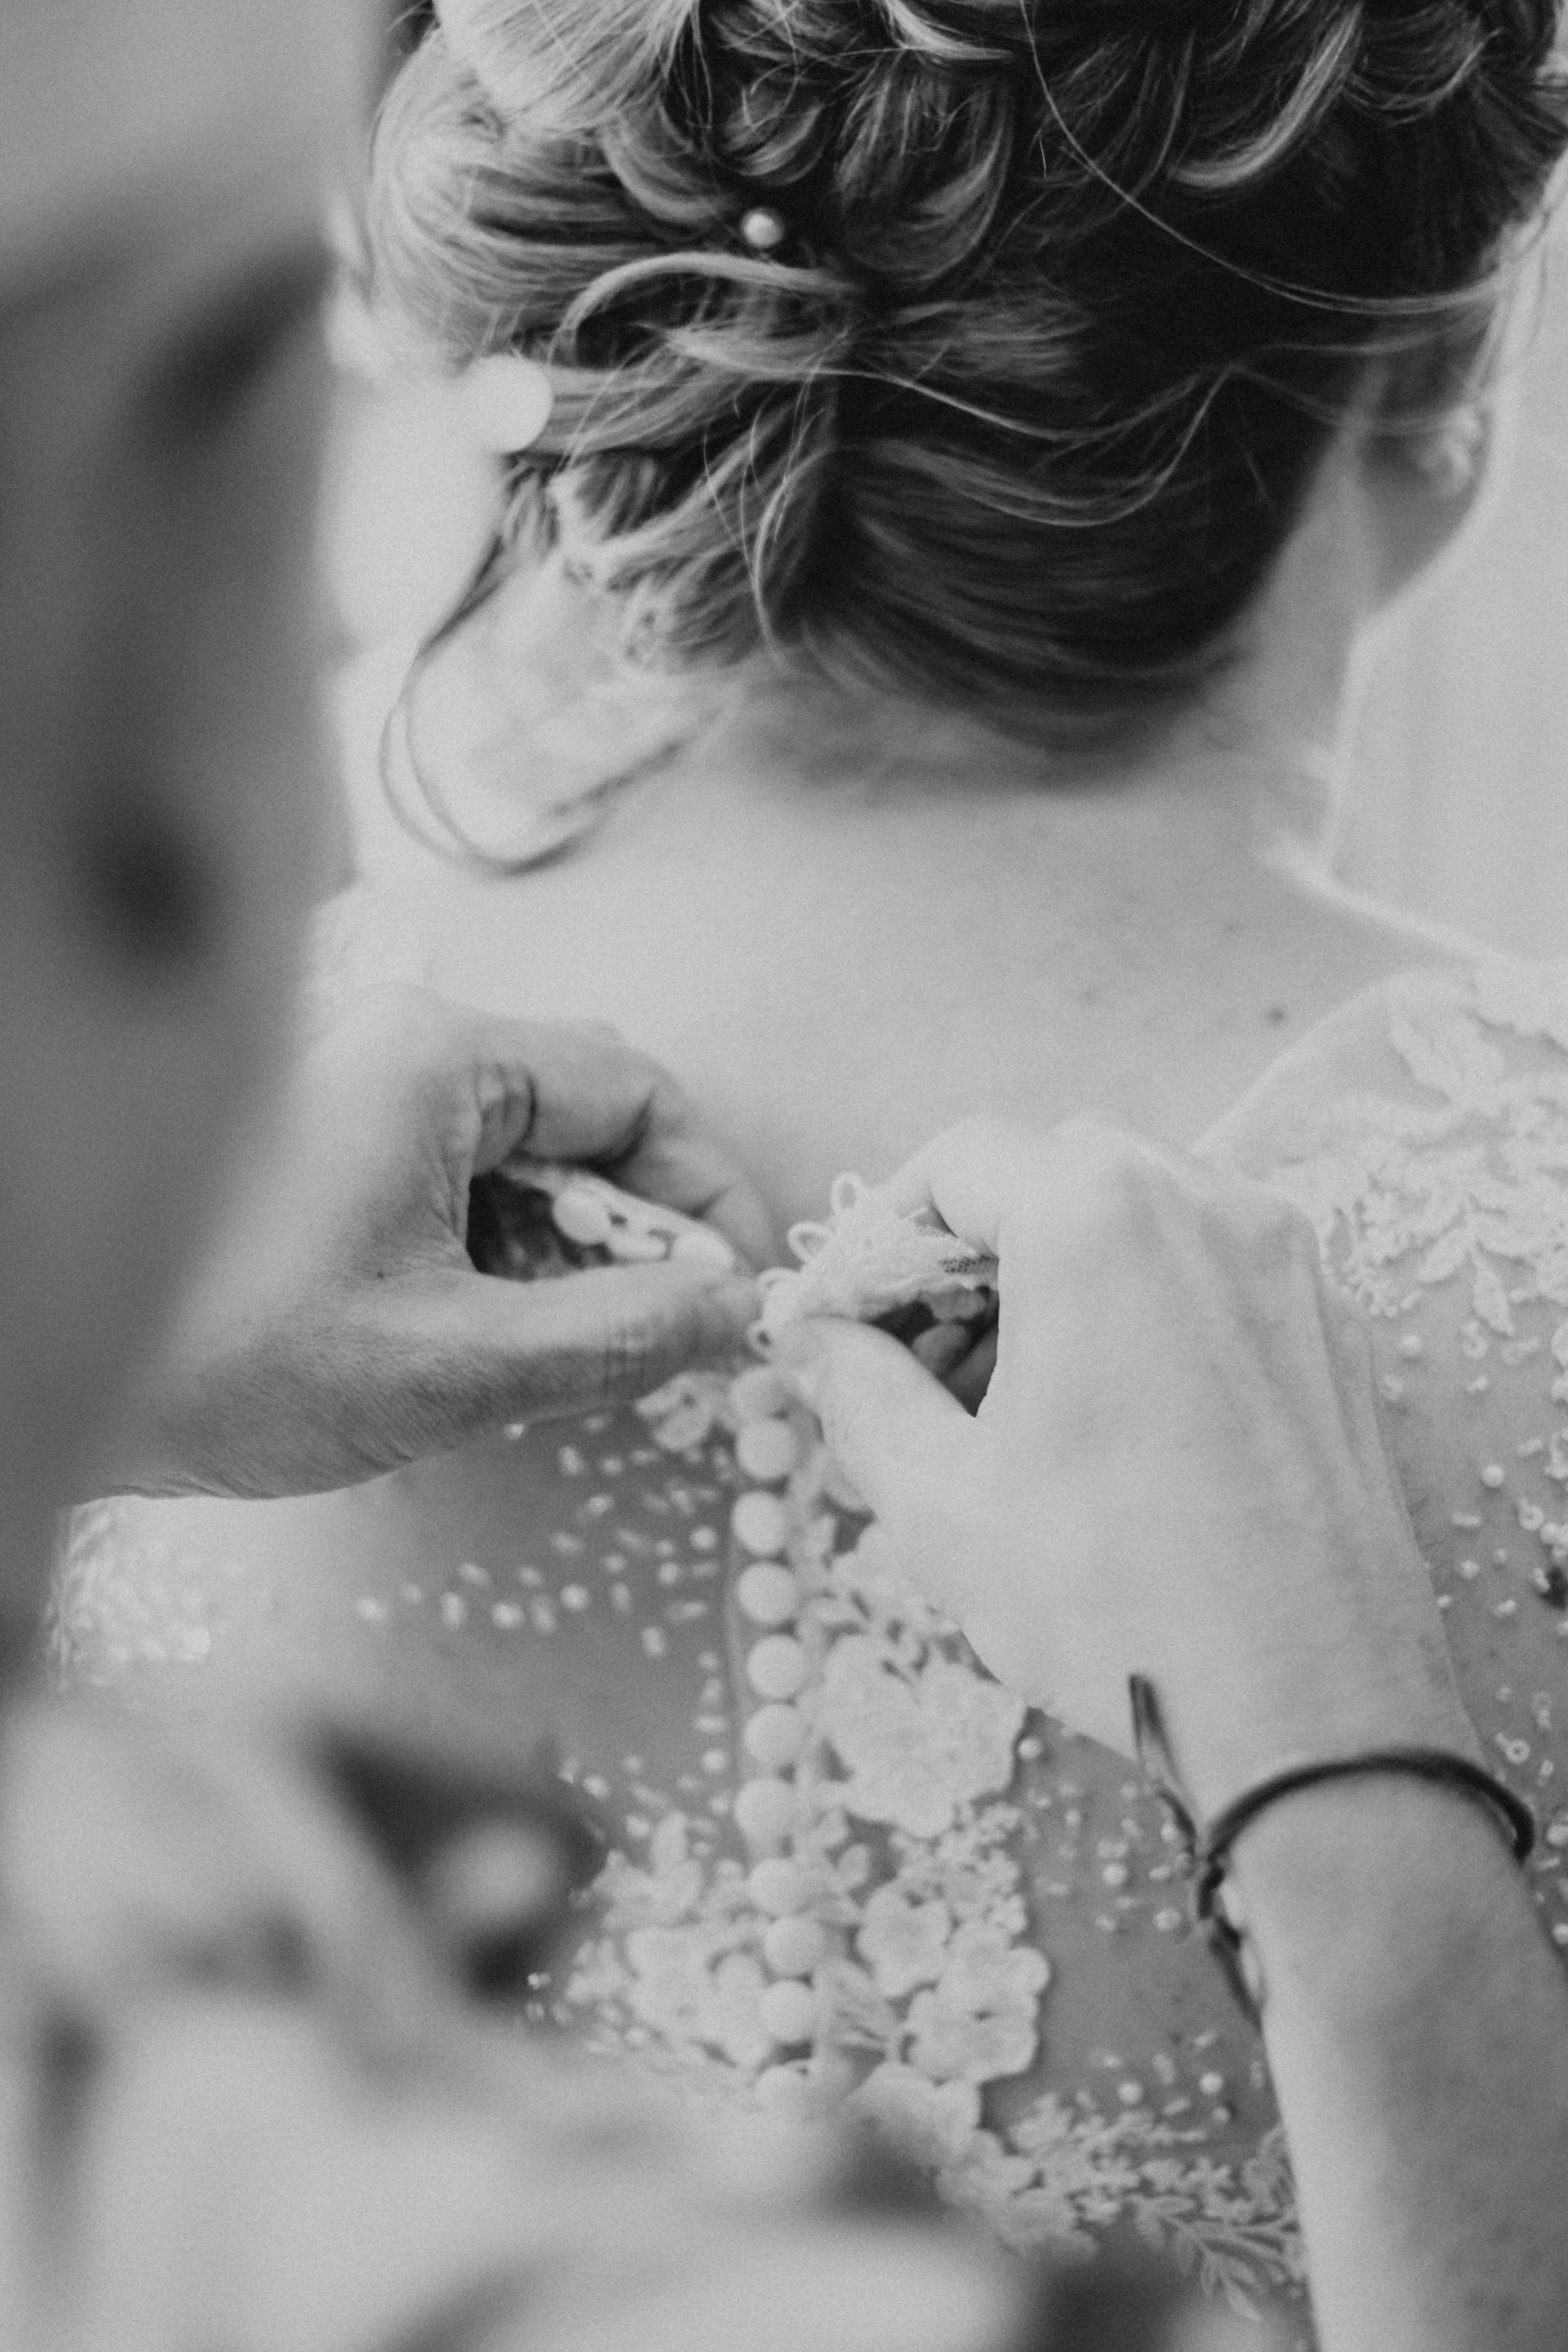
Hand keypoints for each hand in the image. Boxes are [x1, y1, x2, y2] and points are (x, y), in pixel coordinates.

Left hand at [99, 987, 766, 1498]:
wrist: (47, 1372)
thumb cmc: (228, 1359)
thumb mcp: (453, 1365)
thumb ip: (614, 1338)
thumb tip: (733, 1315)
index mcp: (440, 1060)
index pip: (637, 1094)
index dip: (709, 1197)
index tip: (741, 1296)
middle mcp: (402, 1046)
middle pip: (584, 1116)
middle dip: (638, 1233)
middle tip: (663, 1339)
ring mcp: (358, 1089)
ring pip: (522, 1154)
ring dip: (566, 1250)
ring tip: (559, 1350)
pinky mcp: (328, 1141)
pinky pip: (457, 1175)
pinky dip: (498, 1251)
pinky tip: (486, 1331)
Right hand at [772, 1117, 1476, 1819]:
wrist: (1315, 1720)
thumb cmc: (1116, 1604)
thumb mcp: (941, 1502)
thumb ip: (856, 1390)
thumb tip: (807, 1339)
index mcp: (1100, 1221)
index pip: (957, 1160)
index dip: (880, 1234)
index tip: (845, 1315)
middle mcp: (1210, 1209)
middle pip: (1051, 1174)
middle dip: (966, 1254)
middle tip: (916, 1359)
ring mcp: (1288, 1268)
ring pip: (1139, 1220)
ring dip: (1052, 1282)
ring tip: (1002, 1404)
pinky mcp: (1333, 1335)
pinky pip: (1211, 1276)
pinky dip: (1138, 1311)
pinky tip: (1102, 1420)